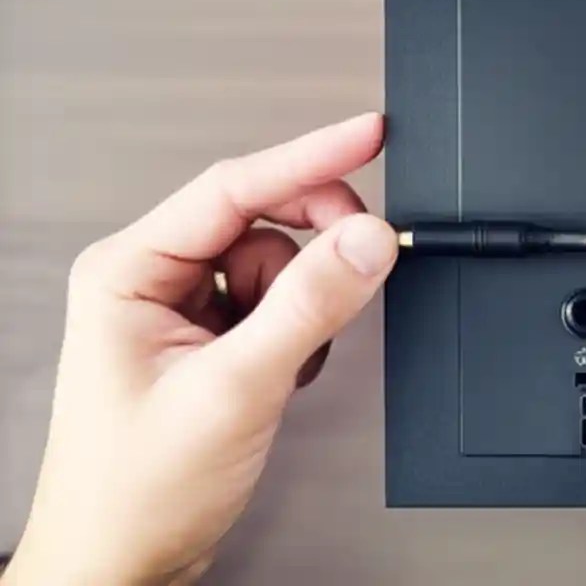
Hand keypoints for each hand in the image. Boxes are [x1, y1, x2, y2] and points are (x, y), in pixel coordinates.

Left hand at [3, 114, 397, 584]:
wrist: (122, 562)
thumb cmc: (134, 488)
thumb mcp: (233, 389)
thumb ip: (308, 307)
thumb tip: (365, 240)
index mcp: (129, 269)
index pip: (234, 187)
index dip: (311, 157)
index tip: (370, 134)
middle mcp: (153, 279)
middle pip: (263, 220)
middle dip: (314, 248)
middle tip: (363, 265)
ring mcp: (183, 310)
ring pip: (279, 265)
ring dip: (305, 307)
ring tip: (287, 363)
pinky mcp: (211, 339)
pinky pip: (280, 304)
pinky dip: (301, 333)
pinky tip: (284, 373)